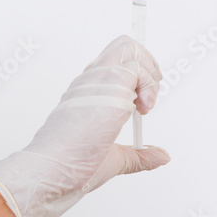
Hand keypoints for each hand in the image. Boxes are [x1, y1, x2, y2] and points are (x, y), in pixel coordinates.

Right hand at [0, 35, 170, 216]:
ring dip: (148, 72)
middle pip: (123, 46)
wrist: (55, 170)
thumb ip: (139, 155)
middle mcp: (90, 81)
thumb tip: (161, 156)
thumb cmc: (74, 166)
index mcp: (87, 94)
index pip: (114, 64)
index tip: (143, 101)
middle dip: (146, 65)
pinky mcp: (108, 82)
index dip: (136, 75)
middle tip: (148, 96)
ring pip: (129, 47)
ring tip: (146, 103)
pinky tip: (143, 108)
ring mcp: (97, 79)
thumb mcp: (116, 158)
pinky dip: (149, 84)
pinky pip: (137, 65)